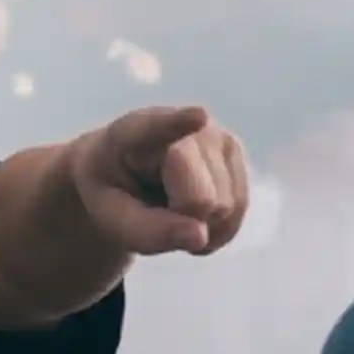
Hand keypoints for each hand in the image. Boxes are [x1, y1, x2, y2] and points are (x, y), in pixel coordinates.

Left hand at [72, 106, 249, 255]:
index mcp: (133, 134)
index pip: (158, 129)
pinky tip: (194, 213)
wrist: (126, 174)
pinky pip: (239, 211)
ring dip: (201, 227)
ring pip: (228, 209)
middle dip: (184, 221)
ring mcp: (216, 136)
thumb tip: (200, 236)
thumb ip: (149, 232)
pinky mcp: (235, 152)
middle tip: (155, 212)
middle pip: (203, 200)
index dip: (179, 123)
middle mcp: (185, 126)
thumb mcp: (114, 221)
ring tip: (171, 211)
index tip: (198, 117)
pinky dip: (217, 228)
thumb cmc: (114, 195)